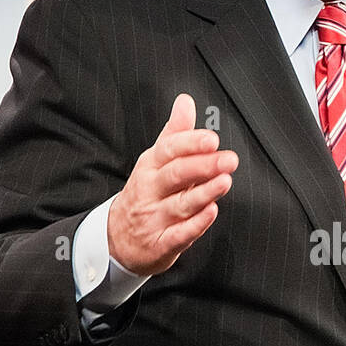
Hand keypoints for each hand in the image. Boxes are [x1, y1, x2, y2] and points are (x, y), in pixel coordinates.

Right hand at [107, 94, 237, 275]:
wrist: (116, 239)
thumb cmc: (144, 195)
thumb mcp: (154, 162)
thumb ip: (174, 134)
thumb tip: (185, 102)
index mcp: (149, 167)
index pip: (169, 151)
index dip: (190, 144)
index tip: (211, 139)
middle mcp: (150, 191)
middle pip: (176, 175)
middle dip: (203, 166)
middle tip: (228, 159)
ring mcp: (155, 218)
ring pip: (180, 204)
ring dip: (204, 193)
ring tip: (224, 181)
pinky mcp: (161, 243)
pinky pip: (180, 234)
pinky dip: (196, 224)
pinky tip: (211, 212)